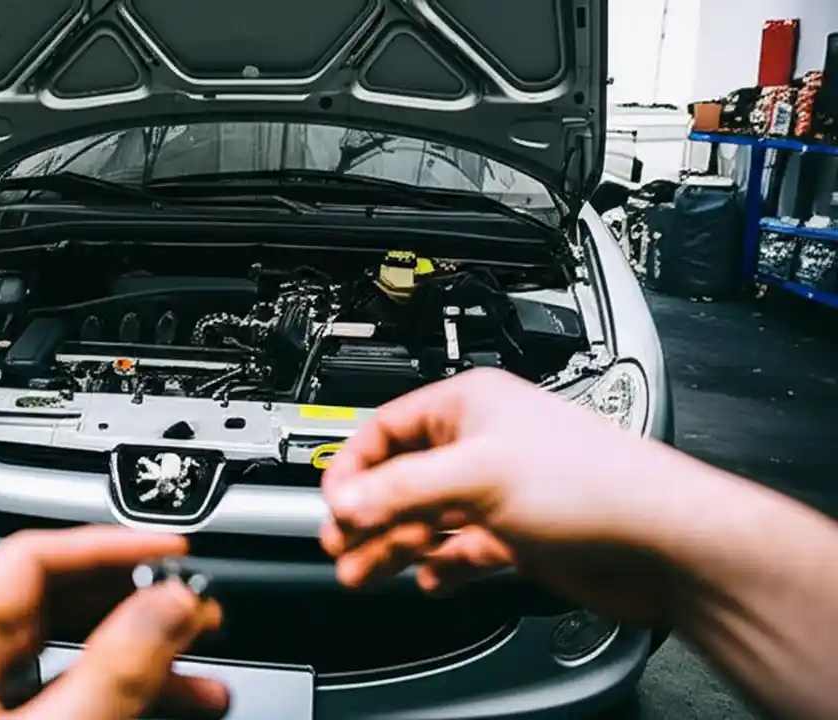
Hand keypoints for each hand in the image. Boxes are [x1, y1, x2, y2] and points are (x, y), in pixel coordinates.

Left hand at [0, 527, 227, 719]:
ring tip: (201, 672)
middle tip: (196, 609)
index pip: (34, 559)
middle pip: (48, 607)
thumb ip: (117, 669)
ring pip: (54, 660)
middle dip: (130, 607)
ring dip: (130, 661)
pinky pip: (45, 702)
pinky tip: (157, 712)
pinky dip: (102, 701)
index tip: (173, 551)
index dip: (111, 548)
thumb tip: (170, 606)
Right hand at [320, 369, 710, 624]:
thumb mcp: (477, 475)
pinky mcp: (517, 535)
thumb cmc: (594, 482)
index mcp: (469, 406)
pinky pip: (460, 548)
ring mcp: (499, 492)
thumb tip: (345, 499)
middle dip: (368, 514)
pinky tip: (427, 578)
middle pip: (401, 479)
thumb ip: (401, 489)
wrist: (663, 542)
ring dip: (394, 545)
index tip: (332, 502)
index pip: (386, 429)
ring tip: (361, 572)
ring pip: (427, 518)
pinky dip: (441, 564)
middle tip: (339, 544)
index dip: (354, 466)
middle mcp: (482, 445)